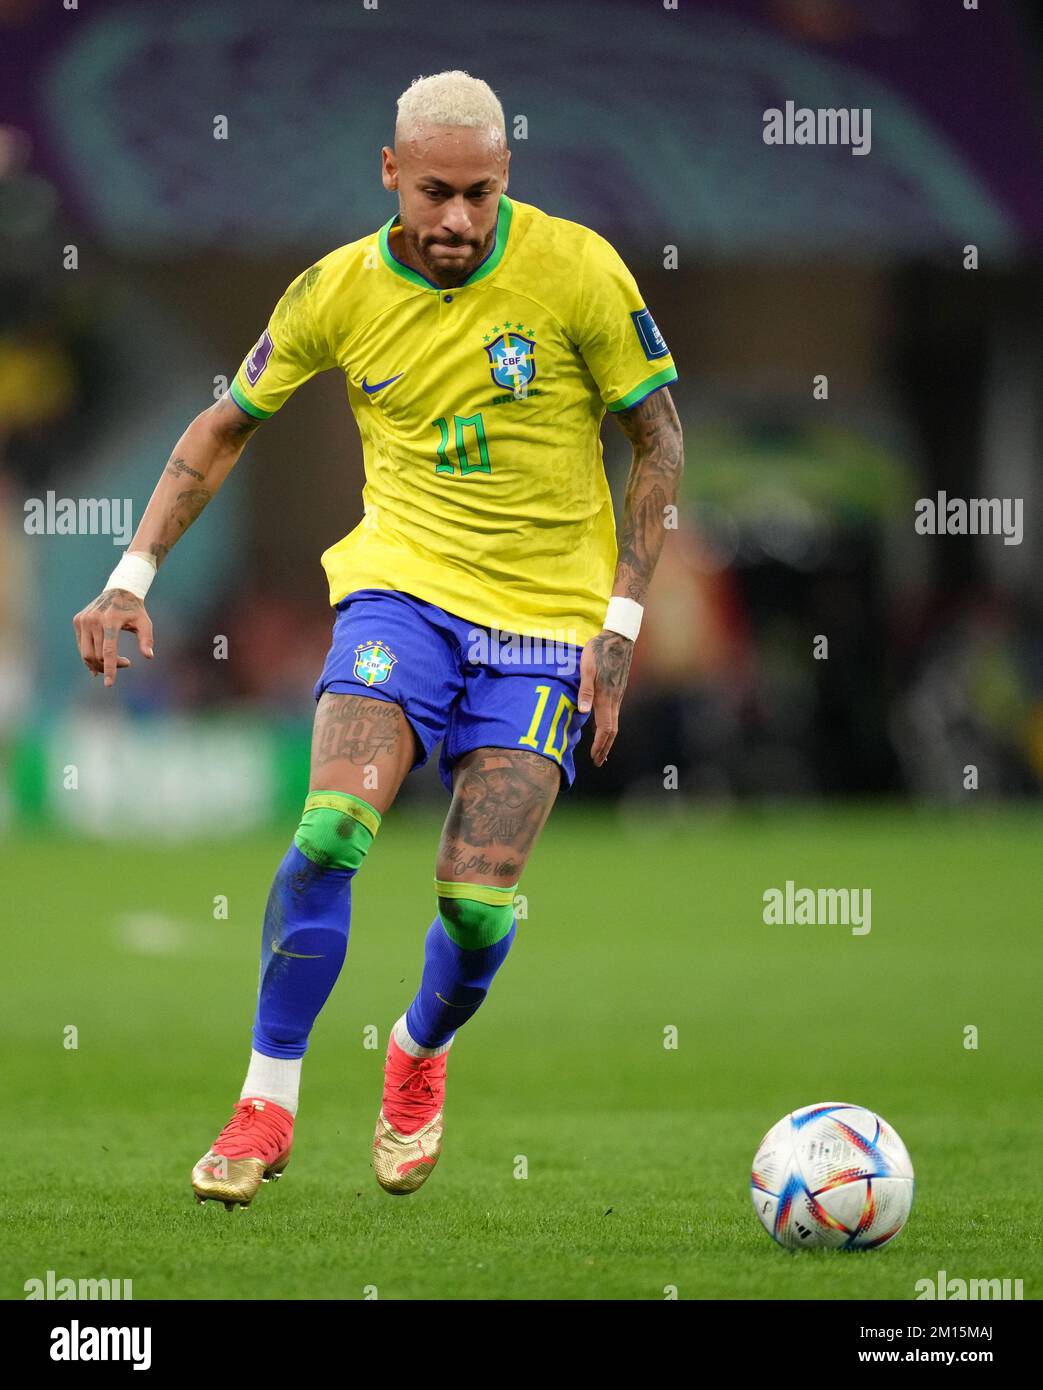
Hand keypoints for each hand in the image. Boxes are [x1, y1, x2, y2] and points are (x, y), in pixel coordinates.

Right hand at [73, 589, 154, 686]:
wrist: (118, 590)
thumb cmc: (134, 609)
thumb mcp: (145, 622)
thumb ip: (147, 639)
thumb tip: (149, 656)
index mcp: (110, 620)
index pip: (108, 651)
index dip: (109, 669)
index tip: (109, 684)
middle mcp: (93, 620)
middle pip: (96, 655)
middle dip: (108, 667)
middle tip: (125, 664)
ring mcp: (83, 620)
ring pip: (86, 653)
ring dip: (98, 664)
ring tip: (112, 664)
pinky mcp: (77, 620)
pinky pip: (81, 645)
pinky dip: (89, 656)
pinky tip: (99, 662)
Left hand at [577, 629, 633, 765]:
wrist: (618, 638)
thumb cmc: (599, 651)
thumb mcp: (587, 668)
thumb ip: (585, 690)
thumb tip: (583, 713)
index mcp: (606, 697)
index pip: (606, 728)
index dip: (600, 745)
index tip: (594, 758)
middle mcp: (614, 699)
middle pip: (612, 730)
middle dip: (605, 747)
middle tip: (598, 761)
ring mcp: (618, 695)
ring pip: (614, 722)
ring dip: (608, 738)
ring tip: (601, 750)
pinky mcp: (618, 690)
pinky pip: (614, 713)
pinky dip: (609, 726)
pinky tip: (602, 727)